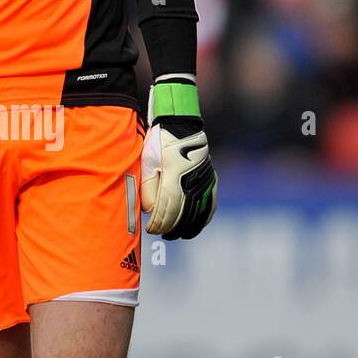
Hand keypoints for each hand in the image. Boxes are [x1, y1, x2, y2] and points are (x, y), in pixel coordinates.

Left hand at [139, 79, 216, 239]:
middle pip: (182, 213)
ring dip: (187, 226)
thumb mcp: (147, 162)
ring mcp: (204, 180)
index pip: (167, 209)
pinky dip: (203, 217)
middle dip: (170, 227)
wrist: (181, 124)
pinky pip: (210, 203)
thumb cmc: (159, 142)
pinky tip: (196, 225)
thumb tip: (151, 210)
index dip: (159, 223)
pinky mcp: (211, 178)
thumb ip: (148, 188)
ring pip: (198, 211)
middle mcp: (191, 181)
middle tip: (160, 234)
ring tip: (176, 234)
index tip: (151, 229)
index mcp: (174, 176)